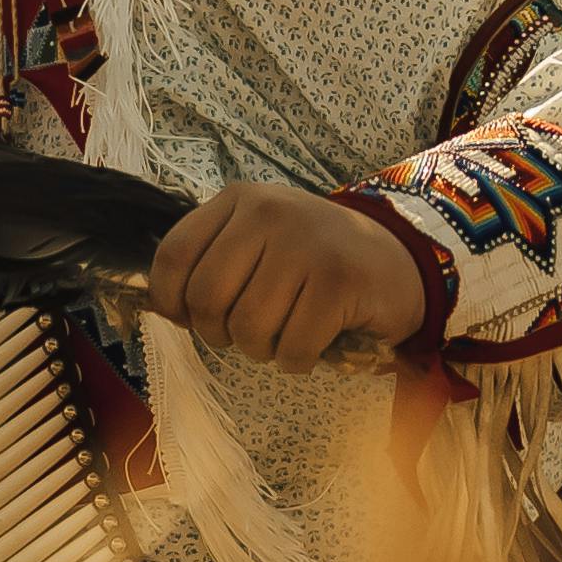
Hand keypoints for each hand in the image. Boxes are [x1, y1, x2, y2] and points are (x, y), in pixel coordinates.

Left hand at [142, 179, 429, 368]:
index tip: (187, 318)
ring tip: (284, 335)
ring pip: (247, 328)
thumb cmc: (315, 261)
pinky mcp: (339, 282)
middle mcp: (270, 213)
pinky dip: (297, 361)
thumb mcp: (258, 242)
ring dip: (262, 350)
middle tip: (247, 333)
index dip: (170, 301)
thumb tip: (162, 307)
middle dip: (219, 333)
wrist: (399, 261)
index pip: (174, 255)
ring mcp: (306, 245)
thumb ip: (211, 261)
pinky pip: (292, 347)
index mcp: (240, 200)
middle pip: (206, 298)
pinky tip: (313, 344)